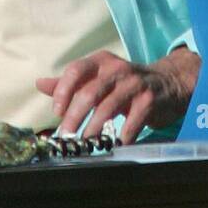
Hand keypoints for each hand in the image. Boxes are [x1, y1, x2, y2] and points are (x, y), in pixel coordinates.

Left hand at [35, 47, 200, 145]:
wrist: (167, 83)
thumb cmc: (124, 83)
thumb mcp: (98, 77)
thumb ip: (70, 82)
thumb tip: (40, 84)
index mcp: (100, 61)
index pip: (75, 70)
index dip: (63, 91)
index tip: (57, 112)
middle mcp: (117, 69)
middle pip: (89, 93)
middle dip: (74, 117)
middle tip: (66, 136)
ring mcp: (134, 84)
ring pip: (108, 108)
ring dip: (94, 130)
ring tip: (86, 144)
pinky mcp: (149, 101)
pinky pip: (131, 122)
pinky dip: (121, 137)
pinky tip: (114, 146)